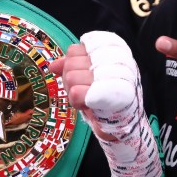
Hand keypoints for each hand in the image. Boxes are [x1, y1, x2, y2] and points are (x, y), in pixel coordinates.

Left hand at [57, 32, 161, 176]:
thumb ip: (72, 67)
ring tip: (88, 99)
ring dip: (74, 93)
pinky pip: (75, 93)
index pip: (77, 48)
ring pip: (71, 77)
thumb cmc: (106, 100)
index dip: (73, 64)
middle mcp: (117, 60)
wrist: (124, 128)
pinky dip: (77, 102)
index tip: (83, 76)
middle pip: (72, 62)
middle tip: (85, 91)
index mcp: (115, 52)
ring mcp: (114, 77)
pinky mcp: (108, 95)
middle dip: (71, 79)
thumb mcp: (88, 78)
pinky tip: (88, 105)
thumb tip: (52, 65)